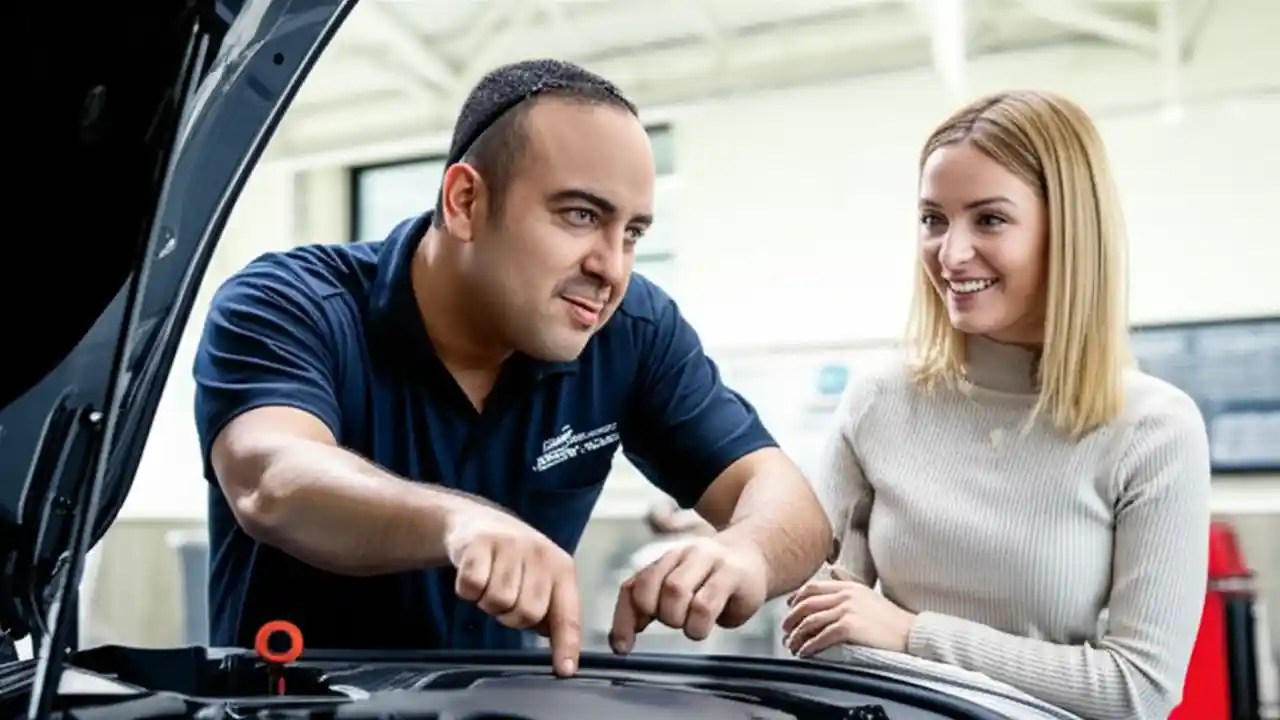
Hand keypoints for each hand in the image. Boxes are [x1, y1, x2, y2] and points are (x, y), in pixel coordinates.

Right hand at [444, 504, 580, 676]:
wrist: (482, 523)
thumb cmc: (517, 561)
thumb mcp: (543, 580)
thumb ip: (553, 612)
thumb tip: (562, 653)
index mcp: (562, 568)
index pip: (567, 614)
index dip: (566, 645)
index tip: (565, 670)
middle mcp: (540, 554)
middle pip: (527, 613)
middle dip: (511, 616)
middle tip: (506, 599)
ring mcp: (510, 546)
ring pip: (498, 601)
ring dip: (488, 602)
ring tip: (491, 584)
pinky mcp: (479, 544)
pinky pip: (471, 587)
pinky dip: (468, 590)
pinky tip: (474, 575)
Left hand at [609, 536, 767, 652]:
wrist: (756, 557)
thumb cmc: (713, 581)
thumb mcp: (680, 591)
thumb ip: (651, 608)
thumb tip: (621, 639)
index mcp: (663, 562)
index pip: (632, 587)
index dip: (623, 619)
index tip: (622, 647)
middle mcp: (681, 555)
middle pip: (649, 585)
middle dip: (657, 615)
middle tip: (675, 622)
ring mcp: (707, 559)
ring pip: (674, 589)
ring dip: (678, 619)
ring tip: (693, 625)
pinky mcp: (731, 573)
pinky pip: (705, 603)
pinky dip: (698, 624)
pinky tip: (705, 626)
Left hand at [781, 570, 915, 656]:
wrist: (911, 633)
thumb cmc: (890, 619)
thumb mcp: (867, 594)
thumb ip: (847, 584)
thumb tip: (831, 571)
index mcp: (848, 586)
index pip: (812, 588)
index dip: (796, 599)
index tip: (789, 609)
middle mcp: (846, 595)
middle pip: (807, 604)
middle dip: (791, 619)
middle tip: (785, 631)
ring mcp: (847, 610)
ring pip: (811, 621)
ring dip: (797, 636)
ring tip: (792, 646)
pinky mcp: (850, 628)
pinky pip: (821, 637)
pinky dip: (809, 646)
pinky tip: (805, 653)